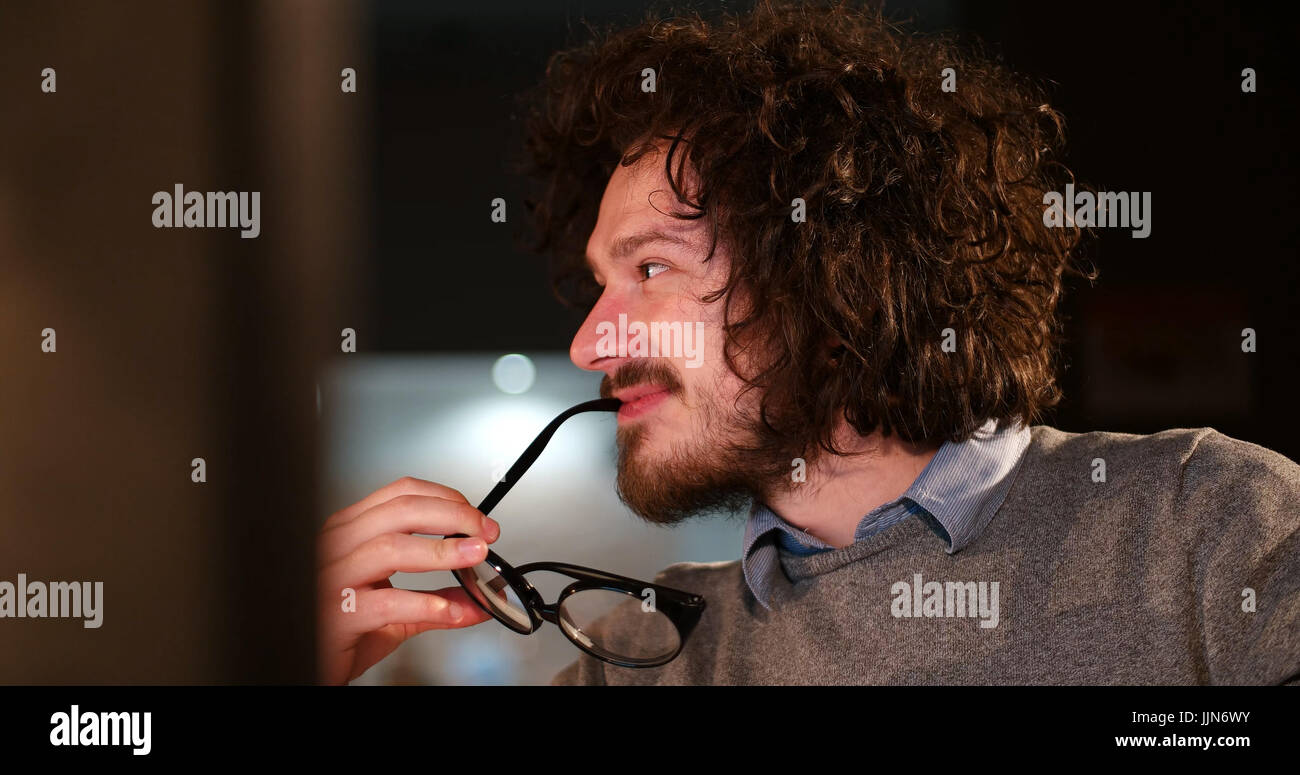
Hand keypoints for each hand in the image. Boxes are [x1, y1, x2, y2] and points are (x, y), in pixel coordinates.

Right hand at [317, 476, 499, 683]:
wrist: (312, 665)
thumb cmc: (342, 629)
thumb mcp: (396, 611)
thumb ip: (437, 601)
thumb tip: (480, 598)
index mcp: (350, 532)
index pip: (402, 494)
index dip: (446, 500)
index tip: (477, 518)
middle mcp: (338, 547)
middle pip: (400, 511)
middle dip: (451, 517)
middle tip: (484, 534)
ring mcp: (332, 578)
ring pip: (390, 547)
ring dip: (441, 550)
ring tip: (473, 558)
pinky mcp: (334, 614)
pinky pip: (383, 602)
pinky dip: (422, 604)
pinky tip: (448, 610)